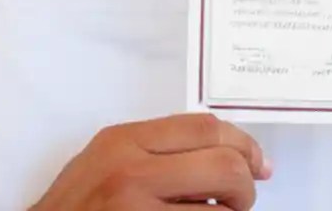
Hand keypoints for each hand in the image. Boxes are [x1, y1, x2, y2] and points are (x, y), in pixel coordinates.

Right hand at [30, 113, 272, 210]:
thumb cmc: (72, 208)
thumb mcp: (103, 160)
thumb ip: (153, 149)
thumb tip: (222, 150)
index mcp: (123, 142)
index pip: (205, 128)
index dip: (245, 145)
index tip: (259, 163)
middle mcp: (130, 172)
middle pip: (224, 166)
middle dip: (246, 186)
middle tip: (240, 201)